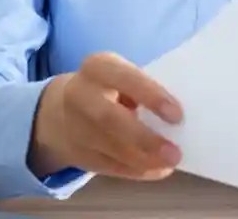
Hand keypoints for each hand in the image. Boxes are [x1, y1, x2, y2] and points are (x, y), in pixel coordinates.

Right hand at [29, 52, 183, 180]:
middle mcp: (79, 95)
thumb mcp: (120, 76)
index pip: (123, 77)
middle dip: (144, 137)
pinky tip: (157, 170)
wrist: (60, 109)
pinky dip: (135, 170)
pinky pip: (108, 166)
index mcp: (97, 67)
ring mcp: (73, 127)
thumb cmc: (107, 88)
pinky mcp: (77, 153)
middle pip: (109, 118)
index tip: (177, 115)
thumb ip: (143, 90)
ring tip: (170, 162)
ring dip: (143, 159)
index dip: (150, 95)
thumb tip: (176, 118)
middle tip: (174, 152)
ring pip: (109, 147)